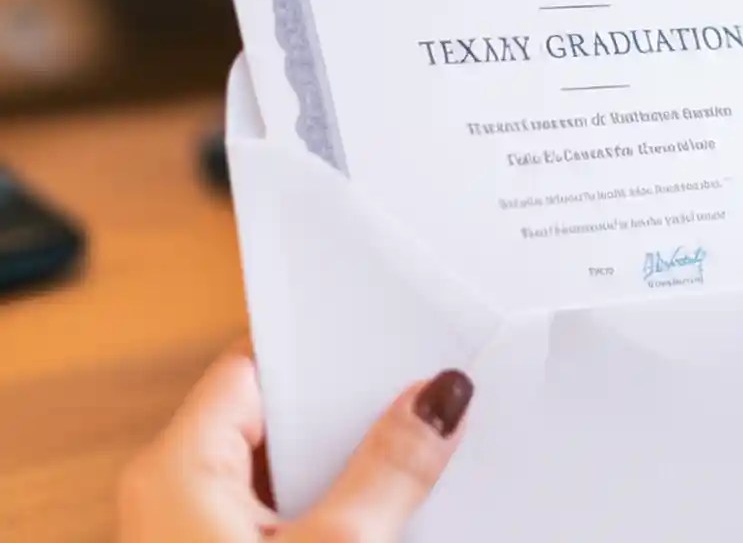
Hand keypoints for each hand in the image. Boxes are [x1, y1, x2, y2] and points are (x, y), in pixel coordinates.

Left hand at [118, 344, 473, 541]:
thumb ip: (392, 469)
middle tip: (422, 409)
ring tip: (411, 468)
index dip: (327, 355)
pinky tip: (383, 520)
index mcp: (178, 469)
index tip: (393, 347)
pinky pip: (285, 515)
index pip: (256, 366)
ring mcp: (197, 533)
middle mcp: (176, 493)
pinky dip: (334, 511)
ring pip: (288, 471)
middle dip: (351, 418)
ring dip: (350, 470)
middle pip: (276, 419)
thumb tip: (438, 399)